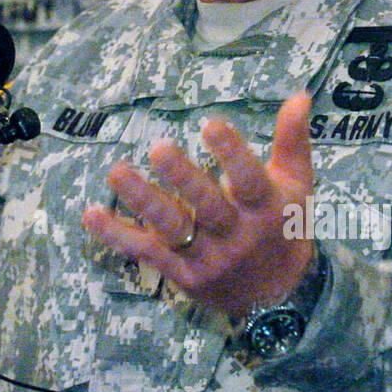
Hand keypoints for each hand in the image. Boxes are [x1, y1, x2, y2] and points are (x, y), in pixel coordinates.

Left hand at [81, 92, 314, 319]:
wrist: (278, 296)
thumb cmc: (282, 224)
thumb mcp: (296, 183)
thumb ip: (292, 139)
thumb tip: (300, 95)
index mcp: (265, 207)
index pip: (249, 179)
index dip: (231, 153)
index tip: (211, 124)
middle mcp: (236, 234)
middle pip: (207, 205)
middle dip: (183, 178)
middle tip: (159, 148)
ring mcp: (207, 256)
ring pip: (172, 228)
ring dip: (143, 200)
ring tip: (116, 171)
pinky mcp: (181, 273)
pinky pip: (146, 252)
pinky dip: (117, 235)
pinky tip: (91, 214)